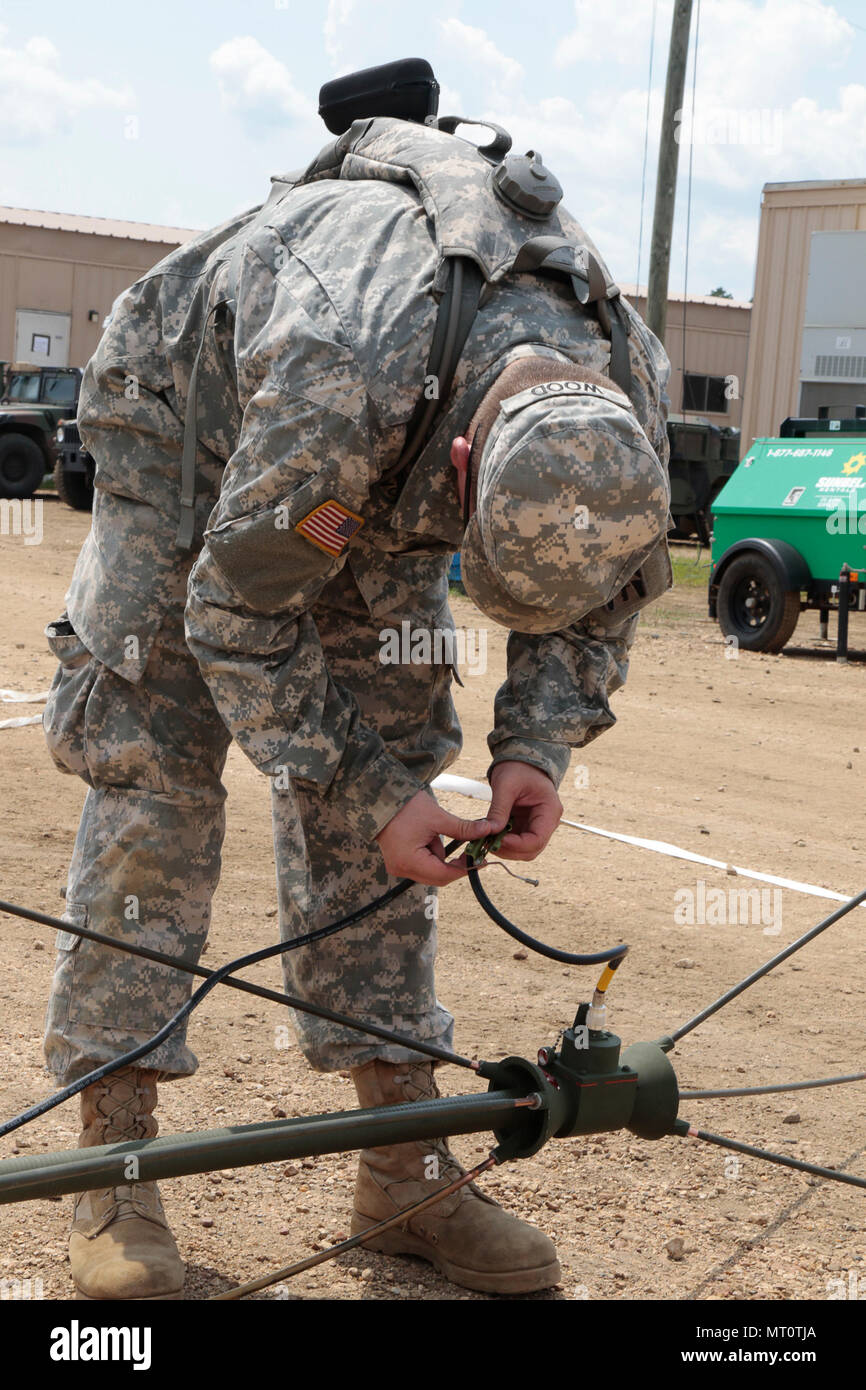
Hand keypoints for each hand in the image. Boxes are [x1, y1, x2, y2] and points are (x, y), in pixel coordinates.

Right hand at [375, 790, 499, 886]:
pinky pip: (422, 864)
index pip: (444, 875)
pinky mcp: (399, 860)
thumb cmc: (407, 806)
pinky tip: (426, 836)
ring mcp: (398, 866)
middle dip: (454, 863)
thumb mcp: (438, 817)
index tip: (480, 860)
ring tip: (433, 832)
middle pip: (437, 876)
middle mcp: (402, 869)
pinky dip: (430, 853)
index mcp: (410, 861)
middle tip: (469, 849)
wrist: (382, 798)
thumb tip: (487, 830)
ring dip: (440, 855)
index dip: (465, 868)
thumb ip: (463, 829)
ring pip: (431, 870)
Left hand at [487, 761, 562, 861]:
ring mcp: (537, 825)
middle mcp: (547, 822)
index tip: (497, 841)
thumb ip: (499, 809)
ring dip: (505, 848)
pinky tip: (489, 836)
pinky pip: (516, 841)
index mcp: (549, 810)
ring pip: (523, 849)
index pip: (537, 839)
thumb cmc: (518, 768)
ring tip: (486, 839)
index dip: (517, 845)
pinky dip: (502, 842)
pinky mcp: (526, 826)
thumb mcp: (506, 785)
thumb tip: (490, 831)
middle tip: (488, 843)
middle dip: (510, 850)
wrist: (522, 760)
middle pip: (532, 849)